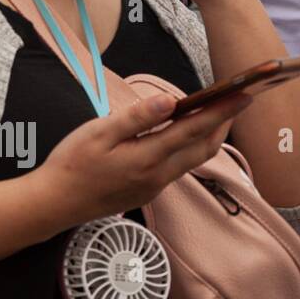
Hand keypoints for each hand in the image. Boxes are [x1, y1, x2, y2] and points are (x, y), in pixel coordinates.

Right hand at [40, 90, 251, 229]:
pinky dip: (189, 148)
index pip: (194, 130)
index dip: (221, 112)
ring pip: (193, 160)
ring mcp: (155, 187)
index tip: (243, 95)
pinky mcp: (147, 191)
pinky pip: (177, 167)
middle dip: (223, 124)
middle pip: (204, 149)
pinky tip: (181, 136)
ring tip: (214, 115)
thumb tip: (170, 100)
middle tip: (237, 100)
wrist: (56, 203)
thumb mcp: (98, 133)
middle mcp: (159, 176)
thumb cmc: (72, 163)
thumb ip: (137, 118)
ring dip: (208, 137)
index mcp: (148, 158)